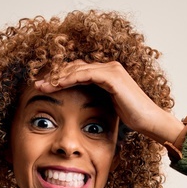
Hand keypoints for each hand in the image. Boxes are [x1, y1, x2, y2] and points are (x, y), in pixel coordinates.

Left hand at [34, 60, 184, 145]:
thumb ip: (95, 102)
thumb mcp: (107, 107)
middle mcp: (108, 67)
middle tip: (37, 84)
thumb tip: (80, 110)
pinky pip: (84, 74)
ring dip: (57, 76)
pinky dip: (69, 79)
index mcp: (106, 73)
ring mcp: (110, 69)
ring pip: (77, 69)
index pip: (77, 71)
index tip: (44, 87)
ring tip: (42, 85)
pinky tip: (56, 85)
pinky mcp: (111, 76)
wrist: (149, 120)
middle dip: (54, 75)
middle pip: (74, 67)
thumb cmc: (132, 118)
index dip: (60, 78)